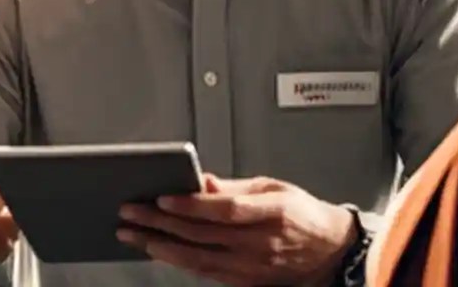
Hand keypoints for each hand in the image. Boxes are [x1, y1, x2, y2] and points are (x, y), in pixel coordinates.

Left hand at [117, 174, 356, 286]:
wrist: (327, 252)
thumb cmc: (301, 214)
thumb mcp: (274, 187)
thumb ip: (235, 187)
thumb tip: (203, 181)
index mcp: (272, 212)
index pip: (225, 210)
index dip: (191, 205)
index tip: (162, 197)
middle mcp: (260, 243)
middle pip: (201, 234)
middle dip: (160, 223)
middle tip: (131, 212)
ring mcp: (251, 266)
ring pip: (196, 259)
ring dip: (159, 247)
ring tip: (133, 235)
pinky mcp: (245, 282)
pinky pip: (204, 272)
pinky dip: (178, 261)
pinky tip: (158, 250)